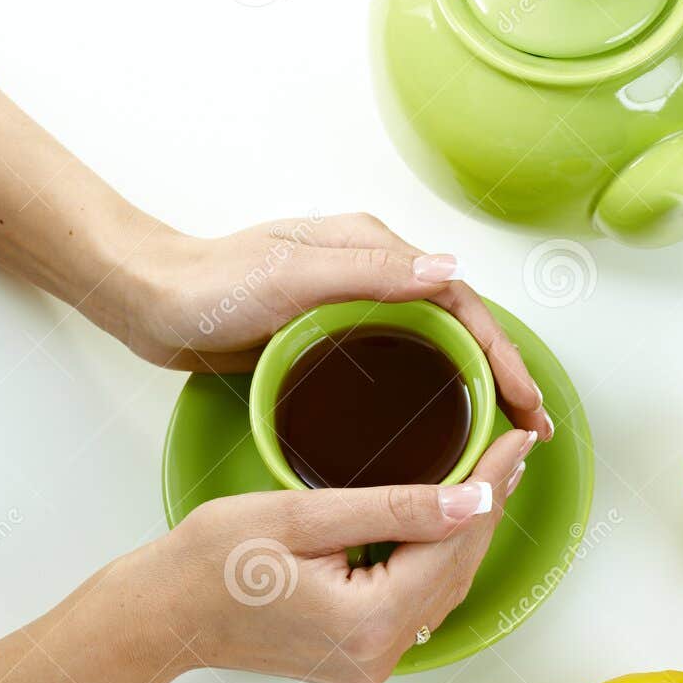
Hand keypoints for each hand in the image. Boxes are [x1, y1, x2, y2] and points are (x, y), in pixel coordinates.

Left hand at [121, 213, 550, 437]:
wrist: (151, 301)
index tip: (525, 399)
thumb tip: (445, 269)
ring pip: (432, 348)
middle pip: (456, 326)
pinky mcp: (330, 337)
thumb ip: (367, 273)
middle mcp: (371, 274)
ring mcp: (353, 306)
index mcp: (373, 249)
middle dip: (501, 374)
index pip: (459, 301)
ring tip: (502, 432)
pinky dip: (431, 392)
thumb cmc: (209, 285)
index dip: (499, 352)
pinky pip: (397, 366)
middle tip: (531, 428)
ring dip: (473, 386)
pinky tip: (438, 425)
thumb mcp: (290, 276)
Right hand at [141, 430, 534, 682]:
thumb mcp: (303, 517)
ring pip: (442, 587)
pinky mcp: (359, 656)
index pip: (454, 539)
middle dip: (489, 504)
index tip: (515, 439)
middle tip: (514, 446)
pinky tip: (446, 519)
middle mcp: (380, 653)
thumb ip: (394, 509)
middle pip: (457, 568)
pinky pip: (416, 601)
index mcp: (370, 620)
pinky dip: (437, 557)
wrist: (161, 615)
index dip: (490, 484)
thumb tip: (472, 498)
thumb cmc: (210, 562)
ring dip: (468, 531)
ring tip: (494, 474)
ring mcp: (371, 662)